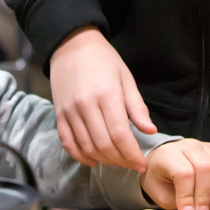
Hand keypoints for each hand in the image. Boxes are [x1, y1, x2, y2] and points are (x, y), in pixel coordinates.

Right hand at [50, 27, 156, 172]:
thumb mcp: (126, 78)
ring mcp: (69, 111)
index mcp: (107, 95)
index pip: (120, 135)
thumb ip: (137, 107)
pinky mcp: (58, 114)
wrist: (71, 45)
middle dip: (120, 161)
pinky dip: (80, 156)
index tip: (142, 165)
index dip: (132, 155)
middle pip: (103, 145)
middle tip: (132, 164)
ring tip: (117, 161)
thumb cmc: (103, 60)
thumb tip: (150, 131)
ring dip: (103, 160)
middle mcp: (86, 105)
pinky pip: (67, 143)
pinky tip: (93, 161)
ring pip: (86, 147)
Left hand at [141, 139, 209, 209]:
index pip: (184, 173)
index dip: (188, 197)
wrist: (165, 166)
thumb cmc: (162, 182)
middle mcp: (191, 146)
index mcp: (170, 154)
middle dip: (206, 197)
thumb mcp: (162, 194)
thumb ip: (178, 204)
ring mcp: (209, 148)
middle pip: (206, 168)